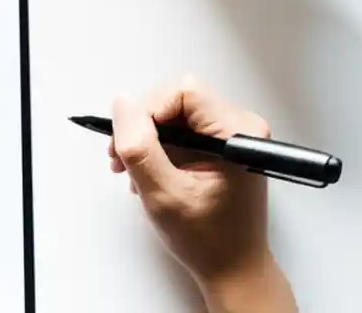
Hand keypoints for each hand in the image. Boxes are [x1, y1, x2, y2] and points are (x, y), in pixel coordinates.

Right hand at [109, 77, 296, 312]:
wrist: (233, 269)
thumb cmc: (208, 240)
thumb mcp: (164, 195)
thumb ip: (140, 148)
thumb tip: (121, 105)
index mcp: (238, 134)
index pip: (184, 92)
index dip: (149, 110)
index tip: (128, 142)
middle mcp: (241, 128)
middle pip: (177, 100)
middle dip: (143, 126)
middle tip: (121, 159)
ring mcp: (232, 136)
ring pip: (175, 114)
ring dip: (146, 138)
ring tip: (132, 171)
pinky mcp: (221, 146)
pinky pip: (181, 129)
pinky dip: (158, 147)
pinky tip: (149, 172)